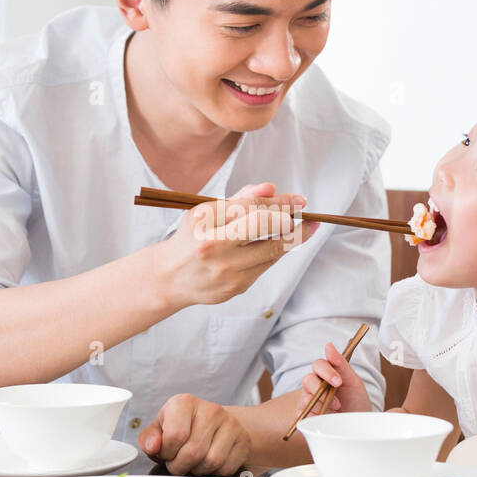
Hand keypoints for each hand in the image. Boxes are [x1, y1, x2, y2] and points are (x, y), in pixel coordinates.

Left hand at [137, 393, 250, 475]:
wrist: (214, 426)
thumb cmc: (182, 428)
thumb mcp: (160, 429)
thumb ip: (149, 438)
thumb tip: (153, 446)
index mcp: (184, 403)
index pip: (175, 436)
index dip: (167, 453)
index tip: (166, 452)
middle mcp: (210, 410)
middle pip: (193, 453)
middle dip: (180, 466)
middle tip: (178, 462)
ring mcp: (230, 424)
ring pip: (211, 462)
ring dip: (197, 470)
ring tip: (193, 462)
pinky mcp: (243, 440)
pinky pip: (226, 468)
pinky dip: (215, 472)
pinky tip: (209, 463)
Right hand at [157, 182, 317, 307]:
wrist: (170, 276)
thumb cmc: (192, 238)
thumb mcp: (207, 212)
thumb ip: (240, 199)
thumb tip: (270, 189)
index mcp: (204, 221)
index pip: (250, 205)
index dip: (280, 201)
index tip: (298, 200)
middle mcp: (214, 246)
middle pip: (264, 225)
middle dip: (290, 218)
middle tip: (306, 216)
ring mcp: (226, 269)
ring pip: (272, 249)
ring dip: (291, 238)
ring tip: (300, 229)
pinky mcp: (236, 287)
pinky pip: (265, 266)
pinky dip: (273, 253)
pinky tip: (274, 245)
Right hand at [296, 341, 372, 417]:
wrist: (358, 423)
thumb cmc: (355, 401)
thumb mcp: (353, 382)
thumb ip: (341, 363)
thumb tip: (329, 345)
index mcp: (325, 374)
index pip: (318, 365)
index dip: (326, 372)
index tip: (338, 382)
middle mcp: (314, 385)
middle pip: (307, 380)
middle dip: (322, 391)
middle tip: (337, 402)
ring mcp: (308, 400)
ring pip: (305, 398)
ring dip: (322, 406)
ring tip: (335, 411)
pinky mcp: (304, 416)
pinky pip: (302, 413)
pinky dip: (315, 416)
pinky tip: (325, 418)